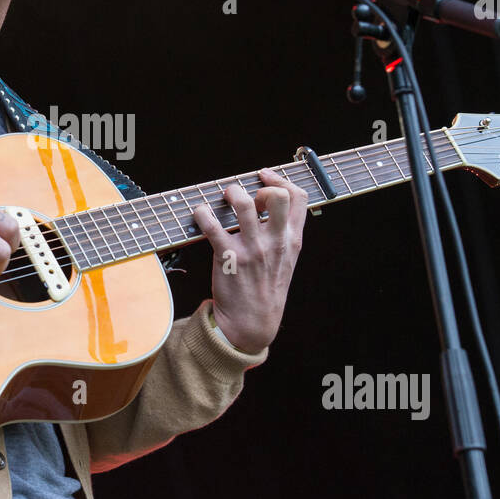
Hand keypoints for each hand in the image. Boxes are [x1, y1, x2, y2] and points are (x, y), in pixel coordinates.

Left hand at [192, 168, 307, 353]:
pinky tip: (200, 212)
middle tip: (246, 194)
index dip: (281, 180)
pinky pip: (212, 225)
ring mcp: (252, 249)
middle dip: (259, 186)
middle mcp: (275, 242)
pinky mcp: (228, 257)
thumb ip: (284, 234)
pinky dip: (202, 213)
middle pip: (276, 196)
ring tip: (224, 197)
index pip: (298, 198)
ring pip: (243, 204)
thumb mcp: (287, 261)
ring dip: (231, 192)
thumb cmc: (266, 288)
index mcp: (292, 240)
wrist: (252, 322)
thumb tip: (270, 204)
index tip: (265, 176)